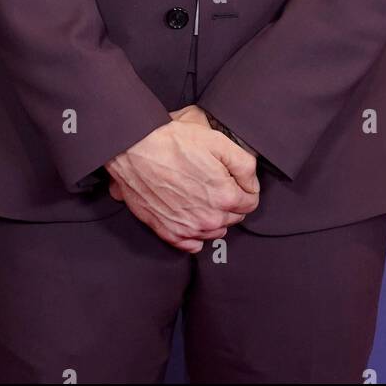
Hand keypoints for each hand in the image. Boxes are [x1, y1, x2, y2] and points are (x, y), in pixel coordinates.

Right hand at [105, 116, 259, 253]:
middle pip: (233, 217)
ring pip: (215, 231)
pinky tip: (189, 214)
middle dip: (229, 201)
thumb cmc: (173, 142)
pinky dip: (195, 233)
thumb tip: (252, 183)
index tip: (233, 177)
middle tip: (214, 181)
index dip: (245, 187)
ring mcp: (188, 229)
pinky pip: (192, 244)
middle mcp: (208, 219)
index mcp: (224, 197)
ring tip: (200, 194)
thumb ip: (245, 165)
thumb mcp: (218, 141)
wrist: (134, 149)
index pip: (250, 202)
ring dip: (213, 217)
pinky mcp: (168, 233)